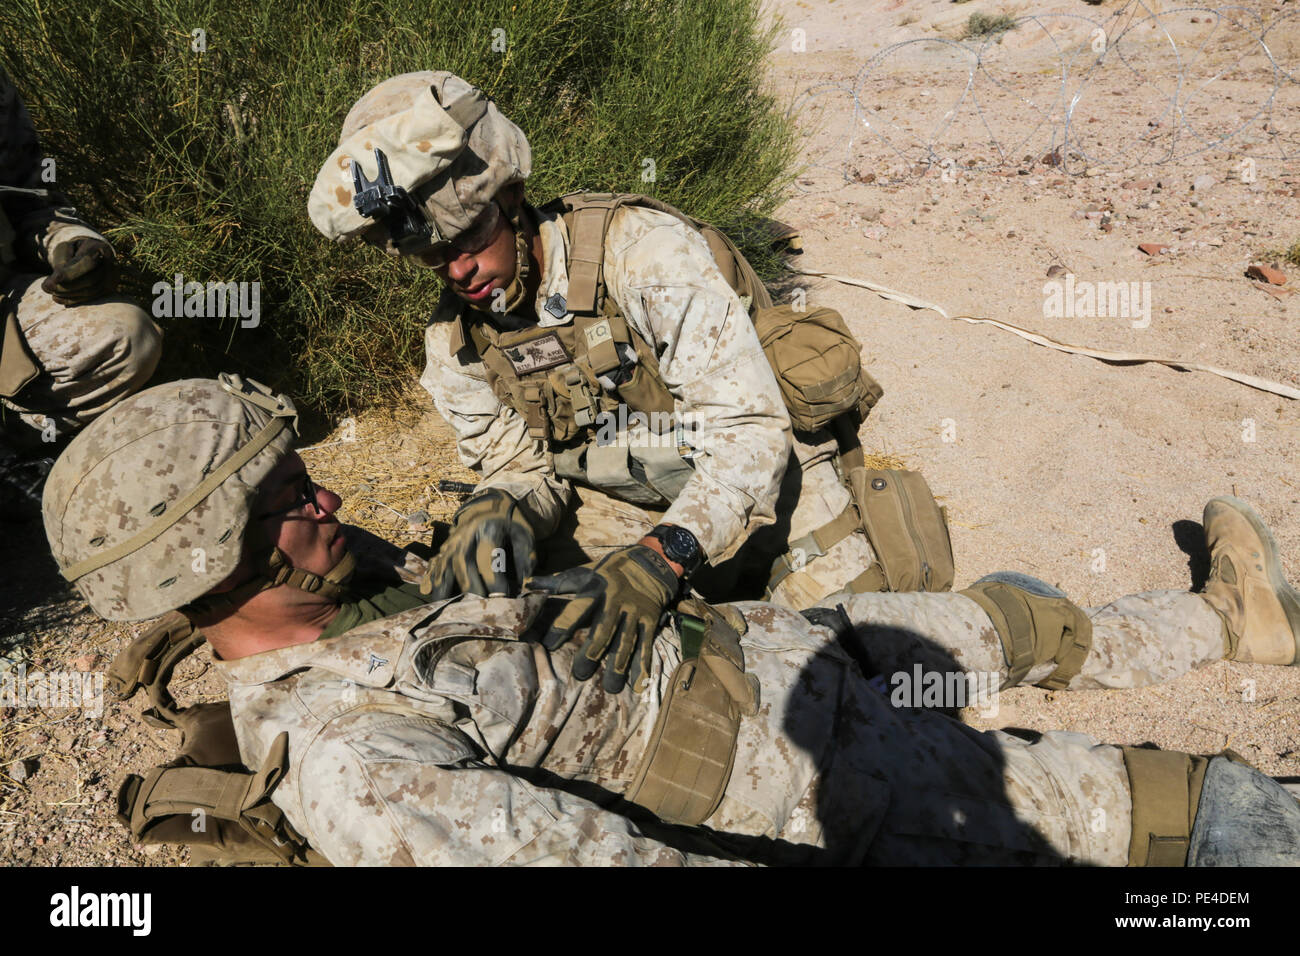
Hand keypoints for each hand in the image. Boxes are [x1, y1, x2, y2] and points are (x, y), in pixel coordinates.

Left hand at [41, 237, 116, 304]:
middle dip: (67, 285)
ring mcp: (111, 279)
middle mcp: (111, 265)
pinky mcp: (107, 289)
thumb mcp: (65, 249)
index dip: (71, 272)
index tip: (54, 278)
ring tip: (52, 292)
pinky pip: (90, 298)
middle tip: (48, 287)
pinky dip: (72, 300)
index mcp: (100, 248)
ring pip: (91, 291)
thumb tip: (50, 286)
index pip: (88, 262)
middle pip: (91, 280)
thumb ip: (59, 264)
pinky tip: (57, 298)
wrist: (90, 254)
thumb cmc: (74, 250)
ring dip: (68, 294)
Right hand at [420, 489, 537, 598]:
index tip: (504, 599)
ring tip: (444, 608)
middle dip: (470, 588)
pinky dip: (430, 578)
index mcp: (488, 529)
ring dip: (444, 587)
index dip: (496, 581)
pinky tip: (427, 592)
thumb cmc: (511, 525)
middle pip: (463, 563)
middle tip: (478, 609)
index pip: (489, 559)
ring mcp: (452, 541)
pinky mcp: (444, 547)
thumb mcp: (525, 536)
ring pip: (444, 565)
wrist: (493, 504)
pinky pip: (434, 563)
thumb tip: (521, 587)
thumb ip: (525, 560)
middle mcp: (466, 535)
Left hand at [529, 544, 679, 693]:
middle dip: (592, 653)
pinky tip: (638, 684)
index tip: (549, 645)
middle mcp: (615, 602)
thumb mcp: (585, 572)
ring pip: (625, 641)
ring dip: (618, 666)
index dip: (562, 627)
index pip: (576, 610)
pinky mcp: (649, 620)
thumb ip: (558, 582)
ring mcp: (634, 612)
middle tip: (581, 674)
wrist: (651, 563)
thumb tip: (528, 584)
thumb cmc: (611, 570)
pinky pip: (646, 644)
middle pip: (602, 631)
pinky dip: (643, 664)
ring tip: (611, 687)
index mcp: (596, 589)